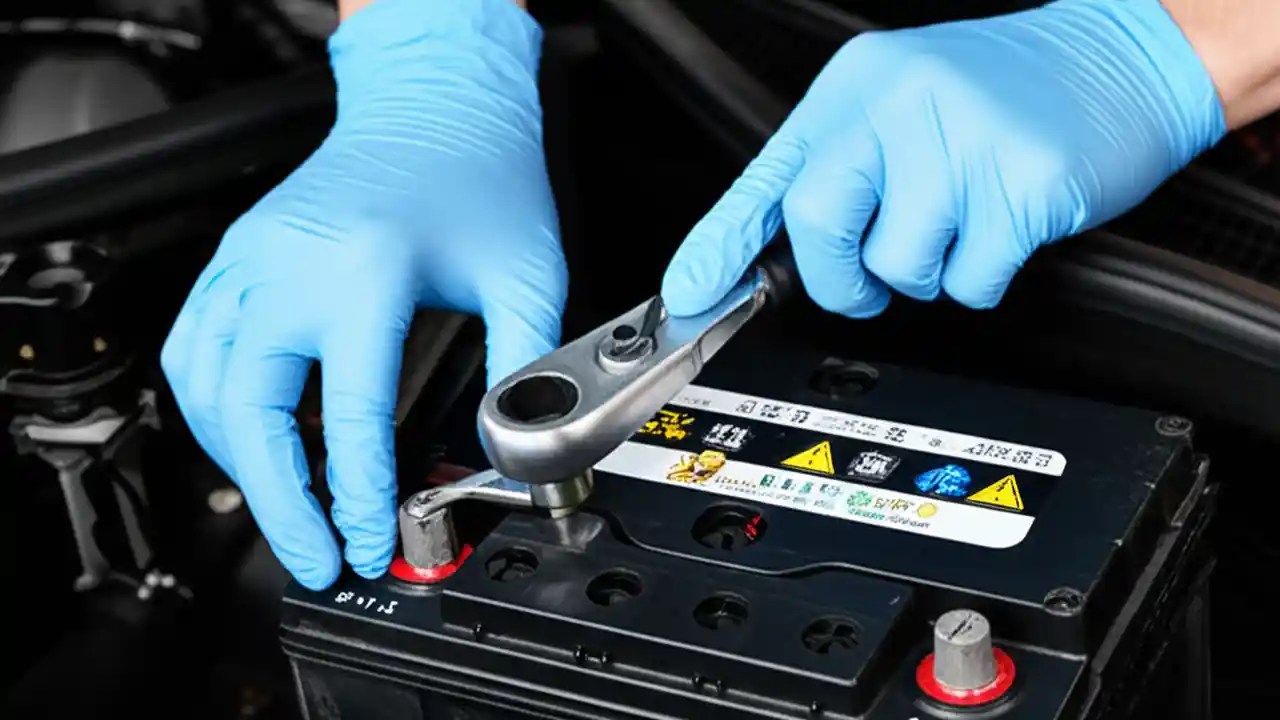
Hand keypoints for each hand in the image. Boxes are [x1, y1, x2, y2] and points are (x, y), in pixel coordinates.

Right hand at [160, 0, 564, 589]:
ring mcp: (252, 256)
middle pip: (250, 413)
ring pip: (206, 386)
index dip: (358, 495)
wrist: (436, 103)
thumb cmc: (480, 175)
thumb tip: (518, 441)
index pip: (349, 414)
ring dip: (239, 461)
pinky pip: (194, 345)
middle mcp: (292, 264)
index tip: (369, 539)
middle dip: (279, 504)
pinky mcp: (238, 254)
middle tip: (313, 554)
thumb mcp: (526, 272)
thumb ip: (525, 362)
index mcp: (366, 270)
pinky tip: (248, 437)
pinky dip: (213, 406)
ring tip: (286, 509)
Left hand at [661, 0, 1225, 316]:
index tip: (687, 292)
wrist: (1123, 54)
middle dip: (839, 275)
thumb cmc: (1005, 92)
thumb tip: (775, 255)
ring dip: (924, 272)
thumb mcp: (903, 106)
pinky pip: (969, 280)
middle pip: (817, 223)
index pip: (767, 177)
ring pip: (897, 266)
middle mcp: (899, 103)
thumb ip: (841, 170)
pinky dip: (981, 277)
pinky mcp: (1023, 182)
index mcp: (856, 87)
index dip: (718, 245)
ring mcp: (962, 138)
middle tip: (868, 277)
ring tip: (959, 222)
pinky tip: (1002, 226)